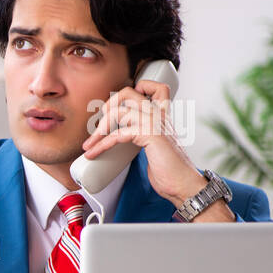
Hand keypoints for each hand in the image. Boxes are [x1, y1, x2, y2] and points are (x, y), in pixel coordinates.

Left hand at [80, 78, 206, 205]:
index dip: (136, 89)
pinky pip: (117, 134)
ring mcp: (155, 123)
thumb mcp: (153, 146)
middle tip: (100, 124)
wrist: (182, 184)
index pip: (155, 88)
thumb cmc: (169, 169)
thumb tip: (119, 134)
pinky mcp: (150, 134)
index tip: (120, 105)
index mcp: (162, 115)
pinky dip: (101, 144)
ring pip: (118, 112)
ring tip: (89, 144)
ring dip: (98, 130)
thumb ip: (141, 134)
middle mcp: (160, 115)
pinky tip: (93, 153)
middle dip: (108, 106)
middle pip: (128, 93)